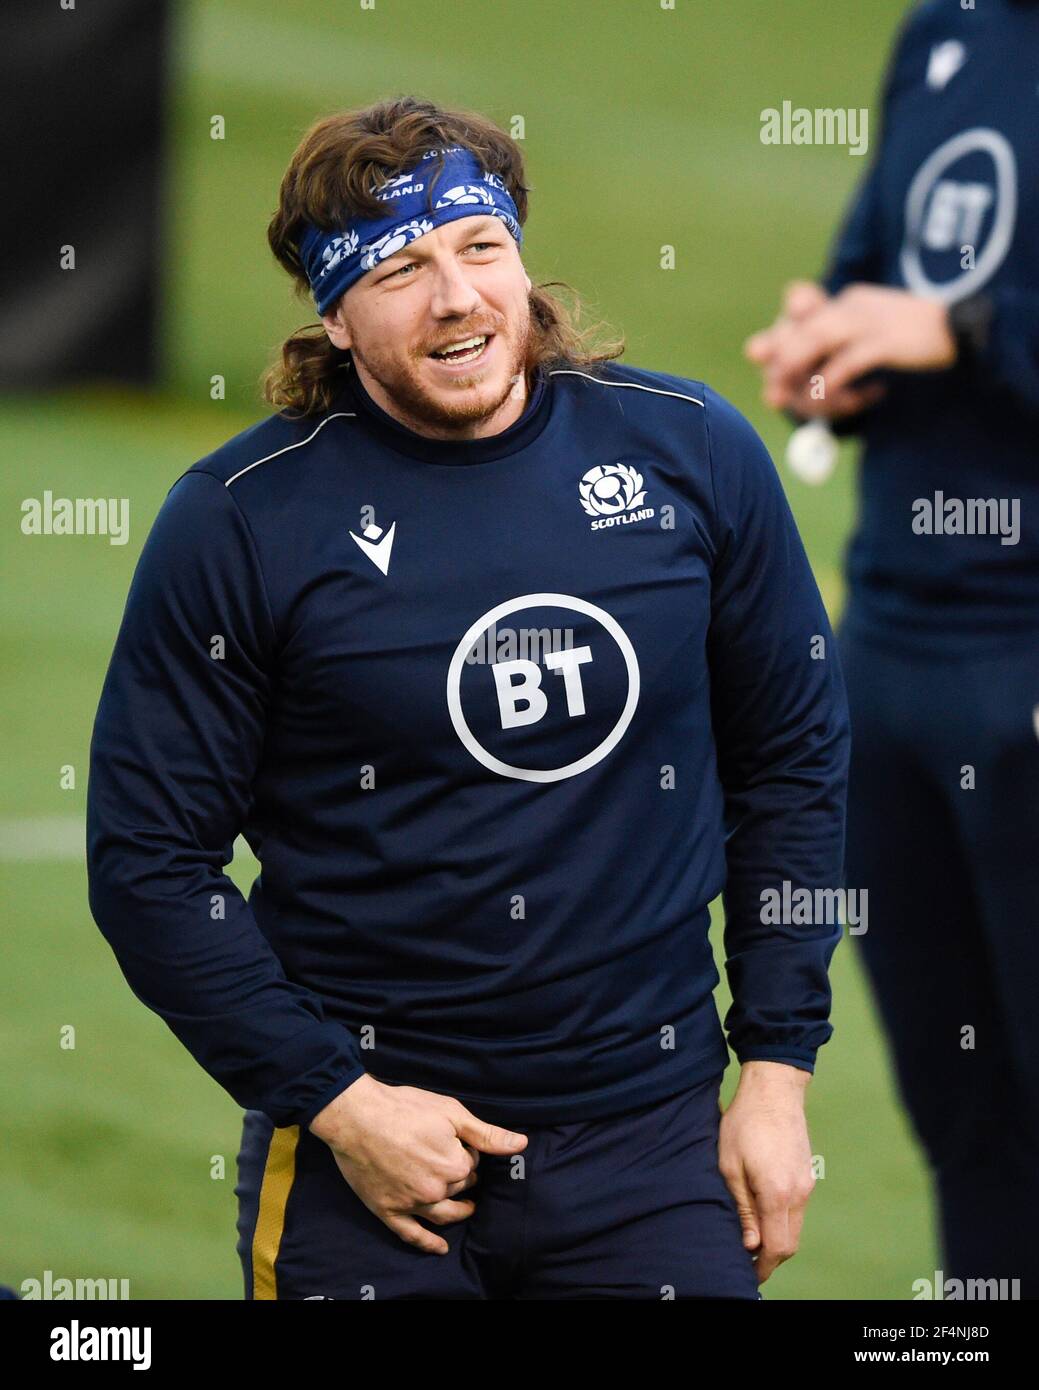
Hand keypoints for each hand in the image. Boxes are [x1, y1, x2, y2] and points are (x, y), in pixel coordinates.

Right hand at [308, 1074, 527, 1253]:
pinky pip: (412, 1234)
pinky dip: (428, 1243)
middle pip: (459, 1188)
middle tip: (452, 1163)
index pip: (472, 1165)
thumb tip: (521, 1144)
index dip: (465, 1151)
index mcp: (456, 1166)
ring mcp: (412, 1204)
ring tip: (466, 1209)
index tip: (453, 1139)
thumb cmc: (404, 1107)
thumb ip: (486, 1134)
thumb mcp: (451, 1112)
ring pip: (444, 1215)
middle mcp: (437, 1191)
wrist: (357, 1116)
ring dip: (458, 1213)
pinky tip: (440, 1248)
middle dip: (460, 1178)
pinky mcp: (388, 1211)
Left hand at [717, 1061, 815, 1283]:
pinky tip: (763, 1212)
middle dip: (770, 1257)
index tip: (748, 1273)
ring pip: (795, 1227)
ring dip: (777, 1238)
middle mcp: (798, 1193)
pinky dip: (783, 1220)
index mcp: (777, 1193)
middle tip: (747, 1260)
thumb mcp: (730, 1166)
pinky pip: (798, 1209)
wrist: (774, 1089)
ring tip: (751, 1237)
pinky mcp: (807, 1174)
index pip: (777, 1247)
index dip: (763, 1266)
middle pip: (790, 1243)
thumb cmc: (744, 1123)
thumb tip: (750, 1245)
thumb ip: (743, 1208)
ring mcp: (807, 1183)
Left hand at [746, 282, 953, 417]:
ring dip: (801, 370)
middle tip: (770, 391)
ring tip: (790, 397)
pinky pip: (849, 361)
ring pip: (821, 339)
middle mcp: (854, 304)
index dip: (778, 333)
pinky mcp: (888, 340)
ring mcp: (871, 319)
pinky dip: (836, 382)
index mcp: (847, 301)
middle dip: (782, 358)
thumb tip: (784, 385)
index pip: (800, 309)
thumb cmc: (907, 341)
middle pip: (805, 326)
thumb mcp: (865, 342)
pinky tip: (834, 398)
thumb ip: (828, 356)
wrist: (960, 330)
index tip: (755, 355)